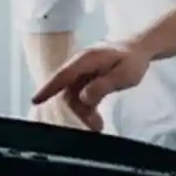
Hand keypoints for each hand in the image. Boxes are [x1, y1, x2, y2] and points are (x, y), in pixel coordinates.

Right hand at [31, 40, 152, 131]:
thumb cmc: (133, 60)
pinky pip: (80, 94)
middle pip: (68, 90)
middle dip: (76, 111)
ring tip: (98, 125)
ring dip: (83, 112)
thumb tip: (84, 97)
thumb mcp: (124, 75)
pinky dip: (86, 107)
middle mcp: (80, 64)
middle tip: (94, 126)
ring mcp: (83, 71)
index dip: (48, 88)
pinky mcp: (87, 78)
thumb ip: (104, 85)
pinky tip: (96, 119)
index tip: (35, 101)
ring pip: (74, 95)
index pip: (63, 75)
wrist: (140, 49)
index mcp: (87, 60)